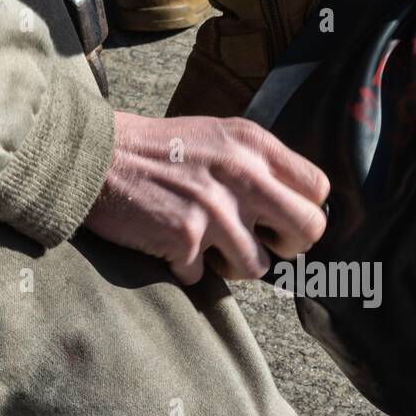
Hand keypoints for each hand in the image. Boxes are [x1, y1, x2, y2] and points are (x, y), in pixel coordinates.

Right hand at [84, 111, 329, 284]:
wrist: (96, 157)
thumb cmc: (160, 150)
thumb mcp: (220, 137)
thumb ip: (259, 164)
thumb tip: (297, 206)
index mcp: (255, 146)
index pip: (318, 190)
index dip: (305, 212)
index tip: (281, 220)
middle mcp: (243, 175)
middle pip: (308, 231)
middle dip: (288, 247)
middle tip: (260, 243)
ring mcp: (215, 209)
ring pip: (259, 267)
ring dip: (233, 266)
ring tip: (207, 245)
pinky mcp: (185, 238)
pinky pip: (205, 278)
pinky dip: (187, 269)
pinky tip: (171, 246)